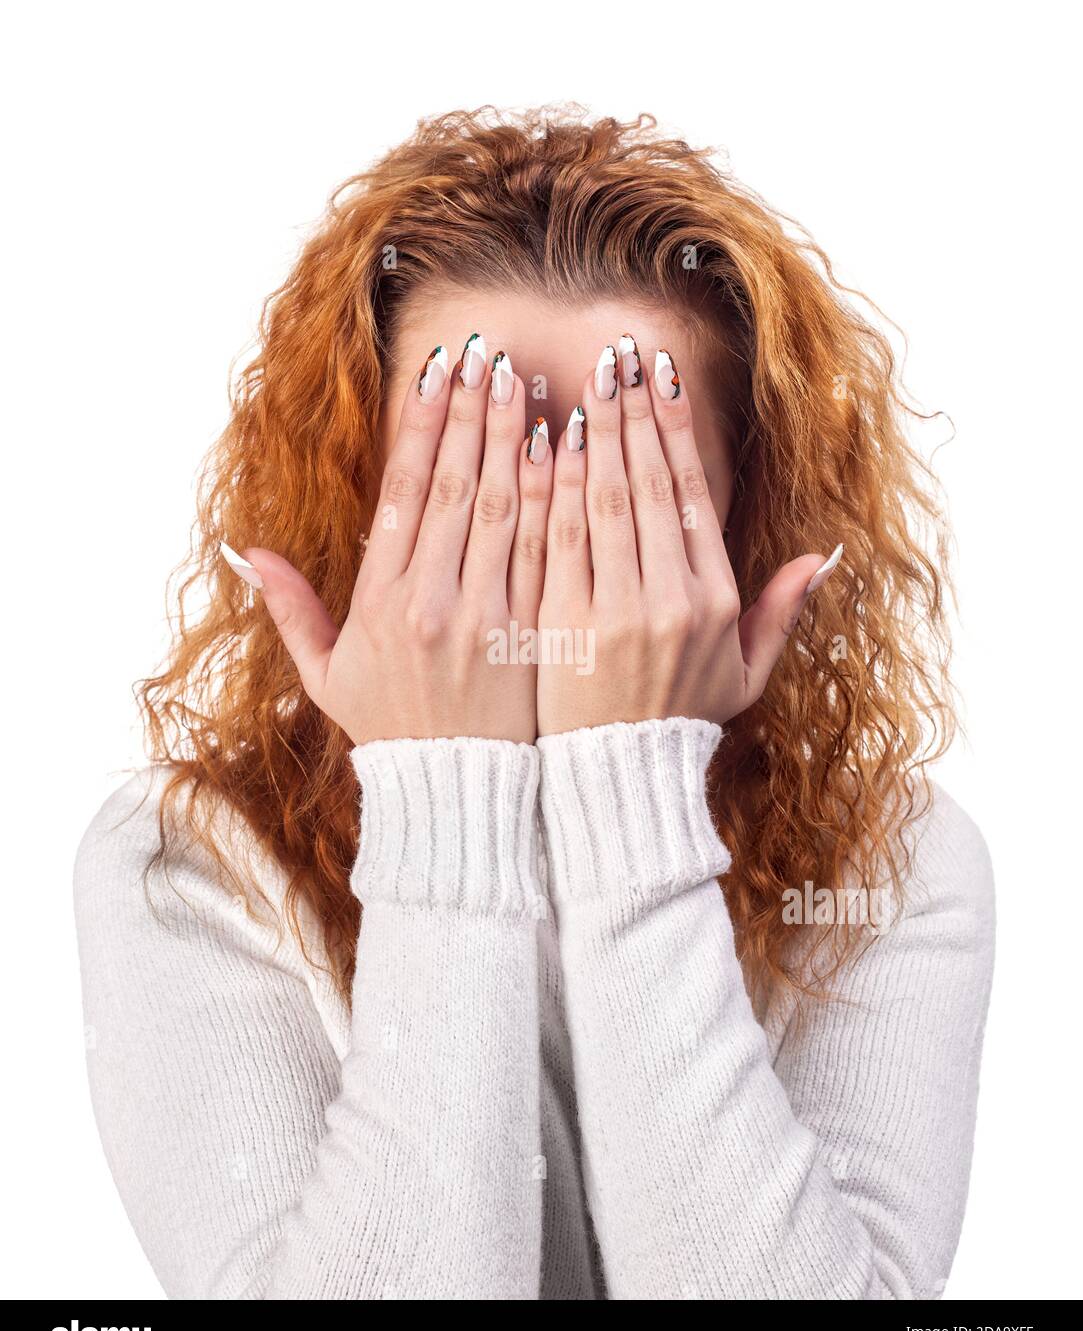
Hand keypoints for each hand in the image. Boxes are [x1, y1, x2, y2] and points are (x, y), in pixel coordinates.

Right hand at [224, 340, 552, 744]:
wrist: (460, 797)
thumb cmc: (393, 733)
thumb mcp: (327, 676)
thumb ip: (290, 610)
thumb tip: (244, 552)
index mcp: (380, 603)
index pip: (401, 493)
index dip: (420, 427)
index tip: (435, 372)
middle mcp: (431, 601)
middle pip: (454, 486)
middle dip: (470, 412)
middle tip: (486, 352)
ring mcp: (487, 616)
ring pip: (503, 508)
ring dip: (514, 438)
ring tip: (525, 380)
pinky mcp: (533, 633)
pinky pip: (545, 551)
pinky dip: (556, 496)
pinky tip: (565, 448)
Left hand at [536, 340, 840, 736]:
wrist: (616, 784)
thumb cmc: (680, 723)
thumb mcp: (747, 677)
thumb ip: (783, 613)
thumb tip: (822, 556)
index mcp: (714, 601)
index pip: (692, 496)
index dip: (676, 431)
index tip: (662, 378)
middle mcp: (668, 598)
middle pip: (648, 484)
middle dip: (633, 410)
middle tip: (619, 351)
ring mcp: (613, 610)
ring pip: (603, 501)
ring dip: (594, 432)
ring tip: (583, 375)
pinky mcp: (562, 623)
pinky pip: (556, 539)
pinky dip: (551, 486)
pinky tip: (544, 439)